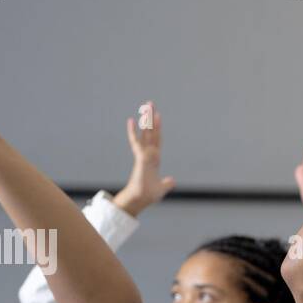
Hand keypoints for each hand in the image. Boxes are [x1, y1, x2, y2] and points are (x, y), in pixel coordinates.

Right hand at [113, 102, 175, 216]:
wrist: (141, 199)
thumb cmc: (148, 195)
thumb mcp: (162, 188)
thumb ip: (166, 183)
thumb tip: (171, 181)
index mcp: (154, 159)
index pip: (156, 140)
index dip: (157, 129)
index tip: (158, 116)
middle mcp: (149, 154)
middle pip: (150, 132)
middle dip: (151, 118)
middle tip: (150, 103)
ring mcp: (144, 154)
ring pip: (146, 133)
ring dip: (146, 120)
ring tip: (146, 106)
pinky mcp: (140, 158)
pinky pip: (136, 142)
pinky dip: (133, 132)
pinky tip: (131, 120)